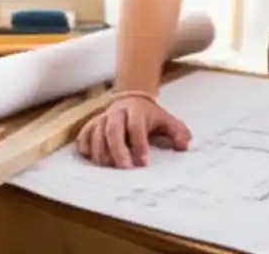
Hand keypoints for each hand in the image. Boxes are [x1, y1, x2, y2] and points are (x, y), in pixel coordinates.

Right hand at [75, 95, 191, 167]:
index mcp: (137, 111)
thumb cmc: (150, 116)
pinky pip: (83, 135)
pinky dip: (85, 146)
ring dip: (101, 152)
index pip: (137, 127)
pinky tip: (90, 157)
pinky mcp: (91, 124)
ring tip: (108, 167)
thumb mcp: (167, 120)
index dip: (139, 145)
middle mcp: (117, 113)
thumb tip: (184, 146)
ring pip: (96, 134)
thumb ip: (178, 132)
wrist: (132, 99)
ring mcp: (102, 118)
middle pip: (113, 131)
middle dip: (118, 151)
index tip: (143, 163)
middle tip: (124, 169)